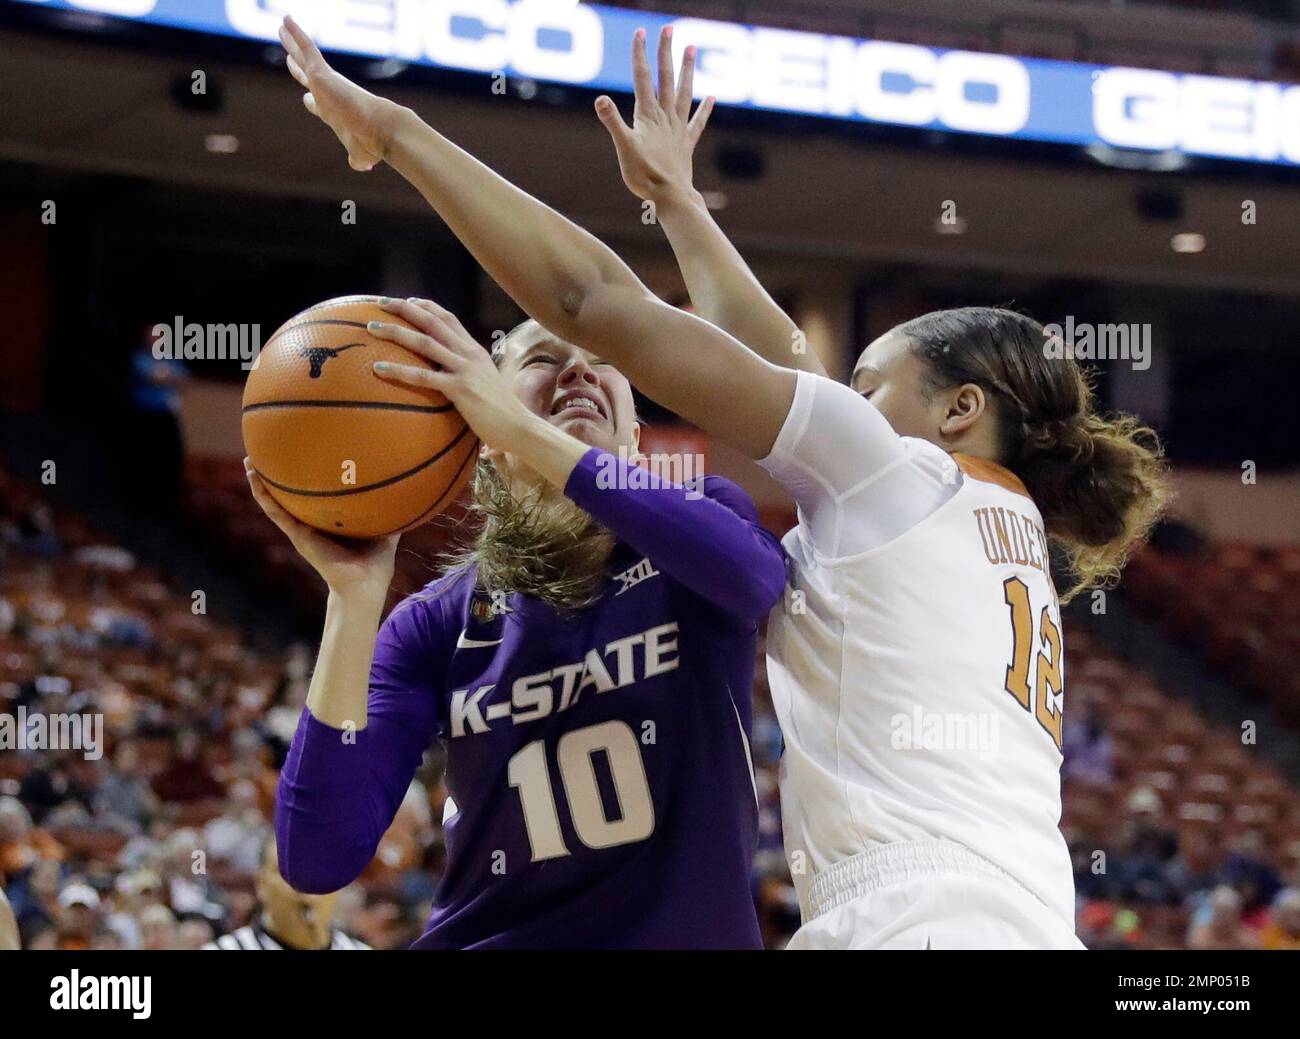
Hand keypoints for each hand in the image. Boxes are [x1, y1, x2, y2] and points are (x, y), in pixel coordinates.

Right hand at [244, 458, 397, 596]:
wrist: (364, 585)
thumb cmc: (376, 562)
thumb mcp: (385, 529)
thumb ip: (391, 511)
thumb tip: (405, 490)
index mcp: (329, 523)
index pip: (316, 498)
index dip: (308, 480)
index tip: (303, 457)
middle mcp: (312, 525)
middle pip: (292, 497)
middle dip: (280, 477)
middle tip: (270, 451)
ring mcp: (302, 530)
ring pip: (276, 503)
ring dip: (261, 482)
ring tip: (250, 460)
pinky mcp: (297, 535)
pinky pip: (276, 512)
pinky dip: (263, 495)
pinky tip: (254, 477)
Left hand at [279, 14, 403, 171]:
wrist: (379, 128)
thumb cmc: (372, 143)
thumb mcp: (360, 156)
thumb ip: (357, 160)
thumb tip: (362, 167)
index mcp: (335, 113)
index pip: (319, 104)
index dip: (311, 100)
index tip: (306, 98)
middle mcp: (329, 95)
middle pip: (308, 76)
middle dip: (298, 67)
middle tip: (289, 57)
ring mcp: (325, 82)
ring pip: (303, 57)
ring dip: (292, 43)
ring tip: (281, 28)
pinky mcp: (322, 73)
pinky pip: (307, 48)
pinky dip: (297, 33)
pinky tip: (285, 19)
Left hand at [368, 298, 534, 455]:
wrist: (518, 426)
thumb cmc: (501, 411)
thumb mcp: (485, 381)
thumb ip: (467, 372)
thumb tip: (446, 375)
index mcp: (474, 349)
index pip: (448, 318)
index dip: (426, 306)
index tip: (407, 301)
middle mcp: (469, 353)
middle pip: (432, 321)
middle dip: (404, 309)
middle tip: (379, 304)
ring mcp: (464, 369)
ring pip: (424, 343)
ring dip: (395, 332)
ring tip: (371, 329)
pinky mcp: (459, 389)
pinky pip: (423, 376)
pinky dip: (398, 371)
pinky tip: (377, 369)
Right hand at [595, 26, 714, 205]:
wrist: (671, 197)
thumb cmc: (645, 176)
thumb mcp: (624, 148)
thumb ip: (613, 122)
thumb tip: (600, 99)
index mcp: (648, 115)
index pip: (643, 78)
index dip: (640, 55)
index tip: (640, 33)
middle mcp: (665, 117)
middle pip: (665, 78)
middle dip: (665, 52)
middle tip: (668, 29)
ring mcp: (678, 129)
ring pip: (683, 92)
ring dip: (686, 70)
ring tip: (690, 48)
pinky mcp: (686, 143)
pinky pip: (697, 122)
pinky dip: (704, 109)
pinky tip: (711, 96)